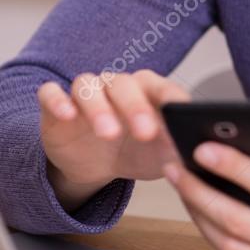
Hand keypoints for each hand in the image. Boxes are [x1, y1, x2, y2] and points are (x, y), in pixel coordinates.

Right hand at [38, 69, 190, 207]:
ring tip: (108, 133)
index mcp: (146, 92)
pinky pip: (51, 94)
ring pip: (88, 86)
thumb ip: (177, 151)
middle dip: (136, 107)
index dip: (170, 97)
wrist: (96, 165)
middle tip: (145, 133)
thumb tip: (198, 153)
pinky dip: (57, 100)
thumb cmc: (134, 151)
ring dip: (99, 108)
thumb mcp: (159, 157)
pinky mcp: (56, 107)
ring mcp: (85, 94)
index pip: (160, 87)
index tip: (180, 111)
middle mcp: (116, 87)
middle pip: (124, 84)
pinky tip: (67, 114)